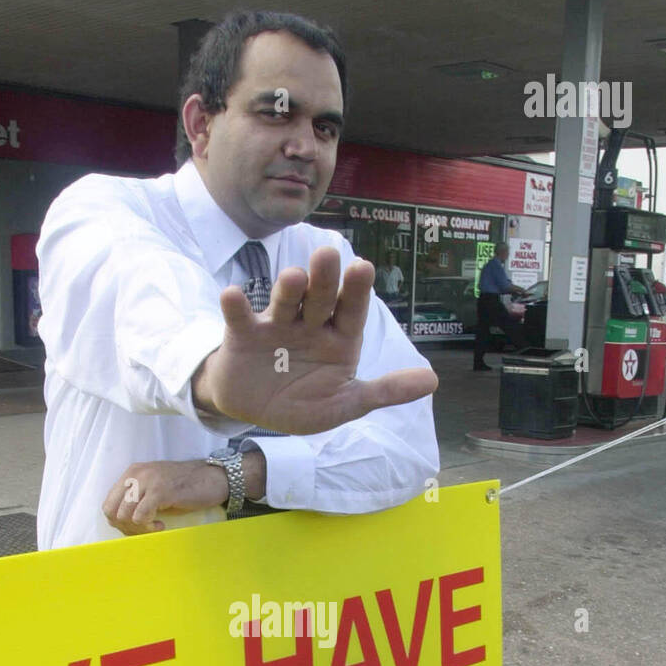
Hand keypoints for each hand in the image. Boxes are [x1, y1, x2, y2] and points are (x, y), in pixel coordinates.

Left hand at [102, 453, 265, 533]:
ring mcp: (147, 481)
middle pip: (112, 511)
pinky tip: (162, 526)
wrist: (214, 478)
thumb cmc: (187, 487)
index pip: (109, 504)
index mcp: (132, 473)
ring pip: (124, 515)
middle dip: (126, 528)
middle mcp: (135, 474)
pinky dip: (149, 527)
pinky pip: (140, 517)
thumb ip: (138, 498)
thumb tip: (124, 523)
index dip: (119, 522)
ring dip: (138, 529)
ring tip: (155, 528)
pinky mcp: (160, 491)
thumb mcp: (155, 488)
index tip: (137, 528)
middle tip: (146, 530)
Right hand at [192, 246, 437, 435]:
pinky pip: (239, 318)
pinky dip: (235, 307)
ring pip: (285, 302)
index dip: (357, 292)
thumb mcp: (346, 403)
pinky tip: (233, 297)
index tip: (363, 267)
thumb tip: (432, 381)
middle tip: (328, 255)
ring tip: (293, 278)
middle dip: (324, 279)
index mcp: (338, 338)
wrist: (255, 409)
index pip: (352, 311)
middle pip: (320, 298)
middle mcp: (310, 324)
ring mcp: (276, 326)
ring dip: (288, 289)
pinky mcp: (243, 334)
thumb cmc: (303, 401)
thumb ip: (384, 391)